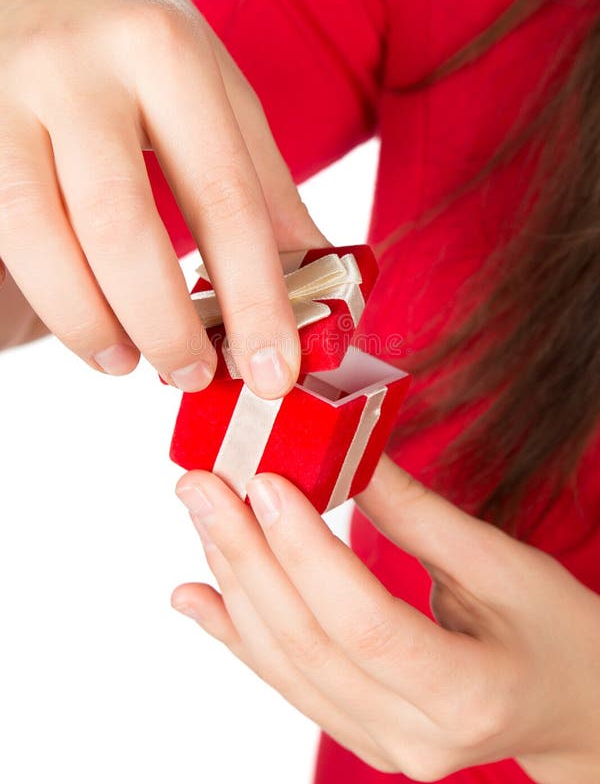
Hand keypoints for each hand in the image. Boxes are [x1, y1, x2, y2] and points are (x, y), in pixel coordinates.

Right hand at [0, 0, 325, 393]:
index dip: (254, 299)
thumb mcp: (218, 94)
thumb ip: (264, 188)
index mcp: (164, 52)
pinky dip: (54, 302)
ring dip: (95, 325)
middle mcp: (75, 67)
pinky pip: (4, 238)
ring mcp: (2, 97)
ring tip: (133, 362)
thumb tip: (319, 282)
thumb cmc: (143, 50)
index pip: (222, 197)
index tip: (275, 370)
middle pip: (121, 228)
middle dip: (167, 326)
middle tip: (198, 376)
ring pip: (41, 240)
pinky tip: (91, 329)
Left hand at [171, 455, 599, 782]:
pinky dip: (236, 631)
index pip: (365, 624)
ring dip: (234, 582)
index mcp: (468, 695)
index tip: (266, 482)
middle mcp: (416, 737)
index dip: (308, 552)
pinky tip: (195, 595)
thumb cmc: (553, 629)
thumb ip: (415, 513)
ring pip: (283, 663)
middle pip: (308, 643)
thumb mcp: (501, 564)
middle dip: (246, 555)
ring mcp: (381, 743)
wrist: (571, 701)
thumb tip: (346, 451)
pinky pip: (285, 679)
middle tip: (203, 484)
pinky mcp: (358, 731)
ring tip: (202, 515)